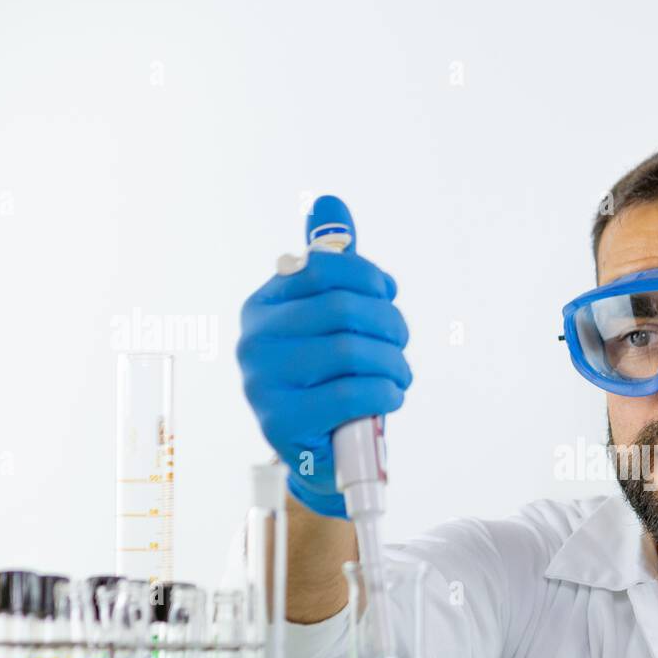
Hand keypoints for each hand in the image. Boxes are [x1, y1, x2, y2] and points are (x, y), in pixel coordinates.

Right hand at [238, 195, 411, 516]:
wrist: (319, 455)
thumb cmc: (329, 380)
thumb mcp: (330, 322)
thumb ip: (332, 265)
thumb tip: (330, 202)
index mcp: (264, 305)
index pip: (324, 266)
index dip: (370, 278)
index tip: (388, 297)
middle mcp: (255, 339)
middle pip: (344, 308)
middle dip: (391, 324)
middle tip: (402, 344)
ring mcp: (262, 382)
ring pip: (351, 351)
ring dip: (394, 363)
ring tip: (399, 376)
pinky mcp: (282, 422)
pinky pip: (352, 393)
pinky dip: (386, 392)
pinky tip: (390, 397)